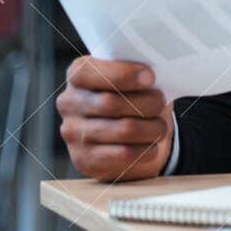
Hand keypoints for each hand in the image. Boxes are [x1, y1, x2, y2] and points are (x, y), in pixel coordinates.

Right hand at [57, 57, 173, 181]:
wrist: (125, 137)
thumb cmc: (131, 97)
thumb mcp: (131, 78)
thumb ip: (136, 71)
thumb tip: (151, 77)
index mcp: (77, 75)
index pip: (90, 72)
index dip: (123, 74)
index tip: (150, 78)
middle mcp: (69, 103)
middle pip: (111, 103)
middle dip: (146, 102)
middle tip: (161, 102)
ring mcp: (73, 133)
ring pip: (123, 130)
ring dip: (151, 128)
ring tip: (160, 126)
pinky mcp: (84, 159)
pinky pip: (123, 154)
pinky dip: (145, 149)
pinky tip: (152, 145)